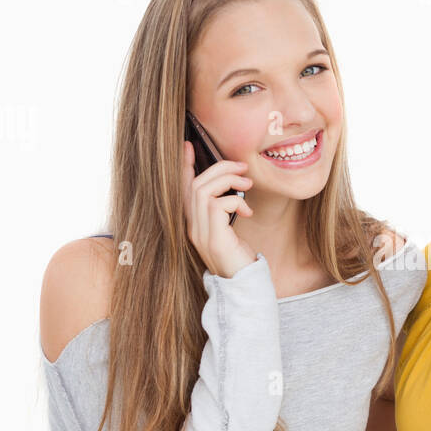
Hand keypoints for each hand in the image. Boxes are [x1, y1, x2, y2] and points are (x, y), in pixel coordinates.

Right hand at [182, 141, 256, 278]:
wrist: (243, 286)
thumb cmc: (239, 257)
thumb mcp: (230, 228)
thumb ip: (225, 209)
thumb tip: (236, 183)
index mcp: (193, 223)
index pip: (182, 189)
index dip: (183, 166)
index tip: (187, 145)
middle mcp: (191, 227)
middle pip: (195, 184)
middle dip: (219, 168)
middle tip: (242, 168)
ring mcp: (199, 233)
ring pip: (203, 190)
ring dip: (229, 181)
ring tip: (248, 186)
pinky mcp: (213, 238)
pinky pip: (218, 205)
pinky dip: (235, 201)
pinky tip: (247, 212)